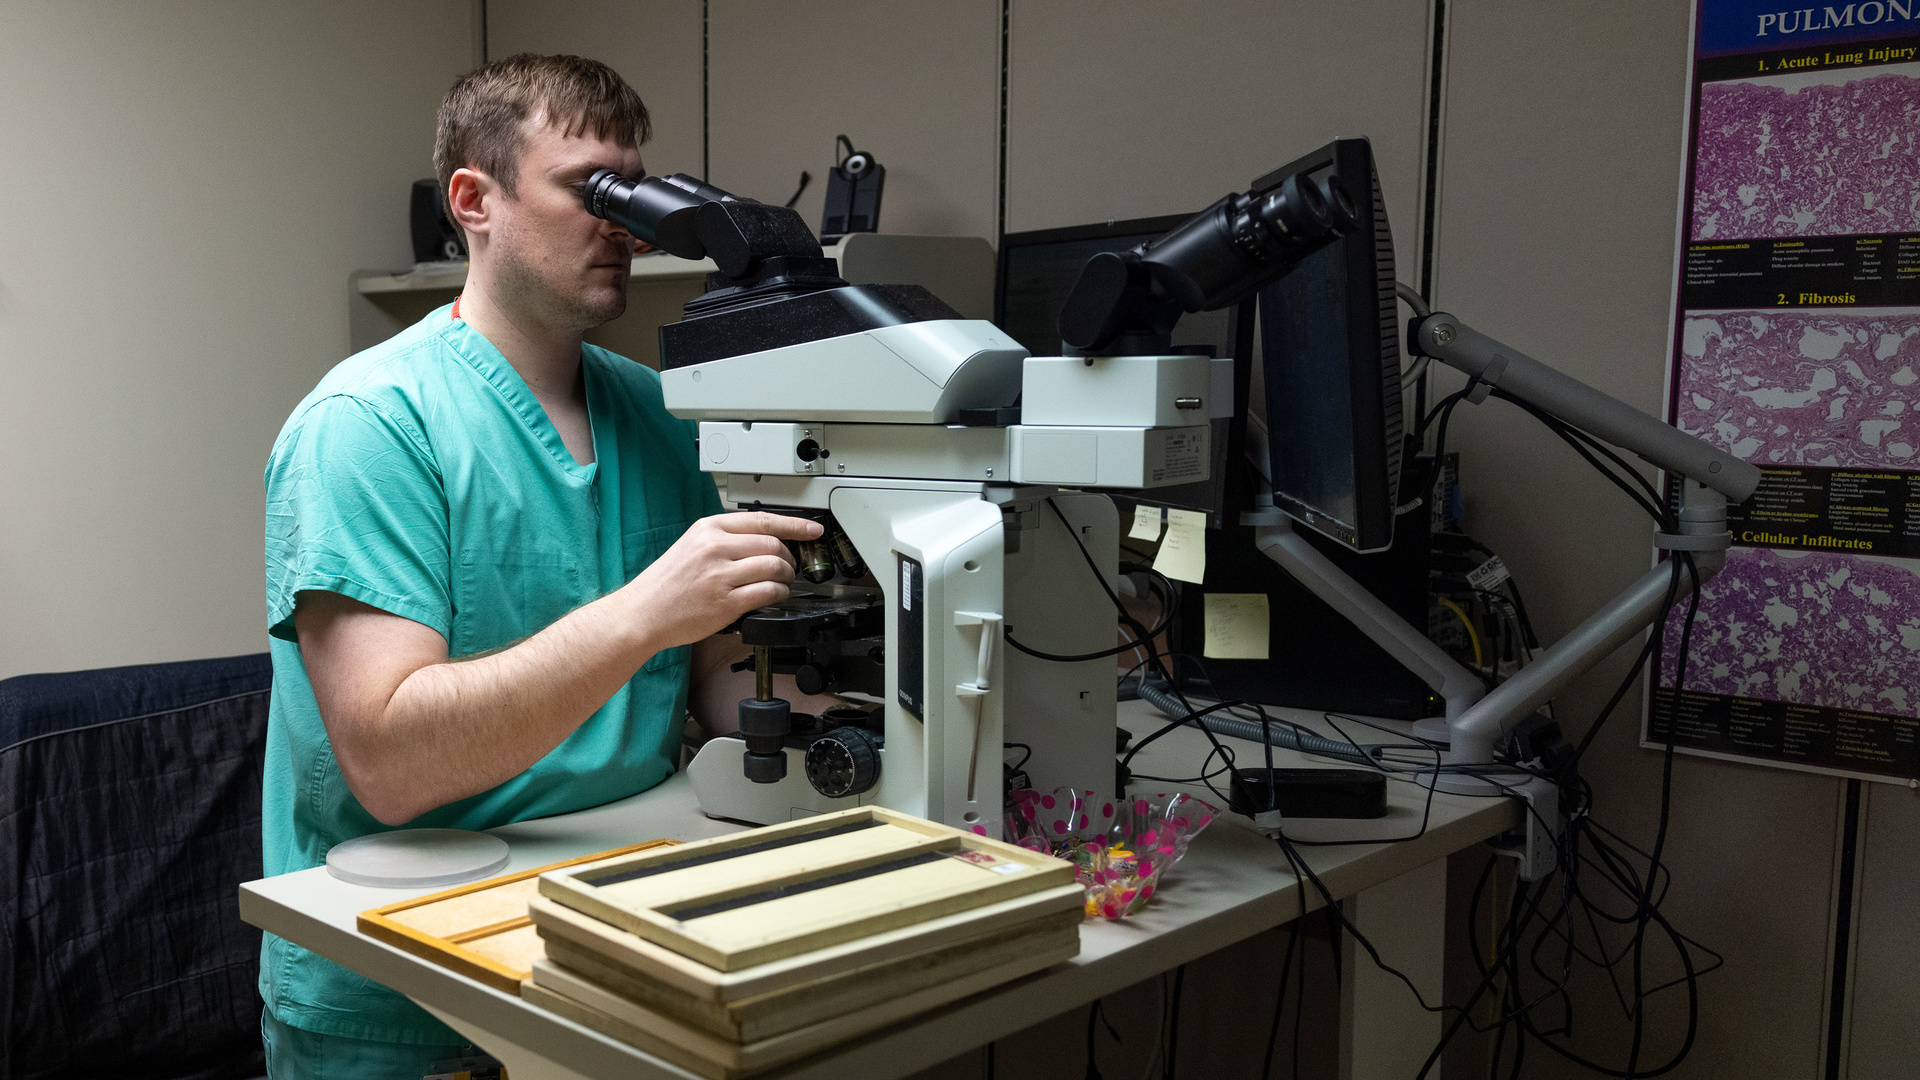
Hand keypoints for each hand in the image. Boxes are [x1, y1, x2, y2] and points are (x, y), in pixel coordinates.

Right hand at [623, 512, 821, 649]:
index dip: (795, 524)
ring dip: (787, 576)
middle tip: (791, 565)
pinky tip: (777, 595)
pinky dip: (780, 593)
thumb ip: (724, 538)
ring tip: (784, 581)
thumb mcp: (691, 545)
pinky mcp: (726, 603)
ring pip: (774, 566)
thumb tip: (764, 539)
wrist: (643, 613)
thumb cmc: (666, 583)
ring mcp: (720, 576)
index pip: (763, 520)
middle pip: (773, 543)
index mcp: (708, 528)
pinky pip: (767, 592)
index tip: (812, 529)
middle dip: (790, 556)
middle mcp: (715, 548)